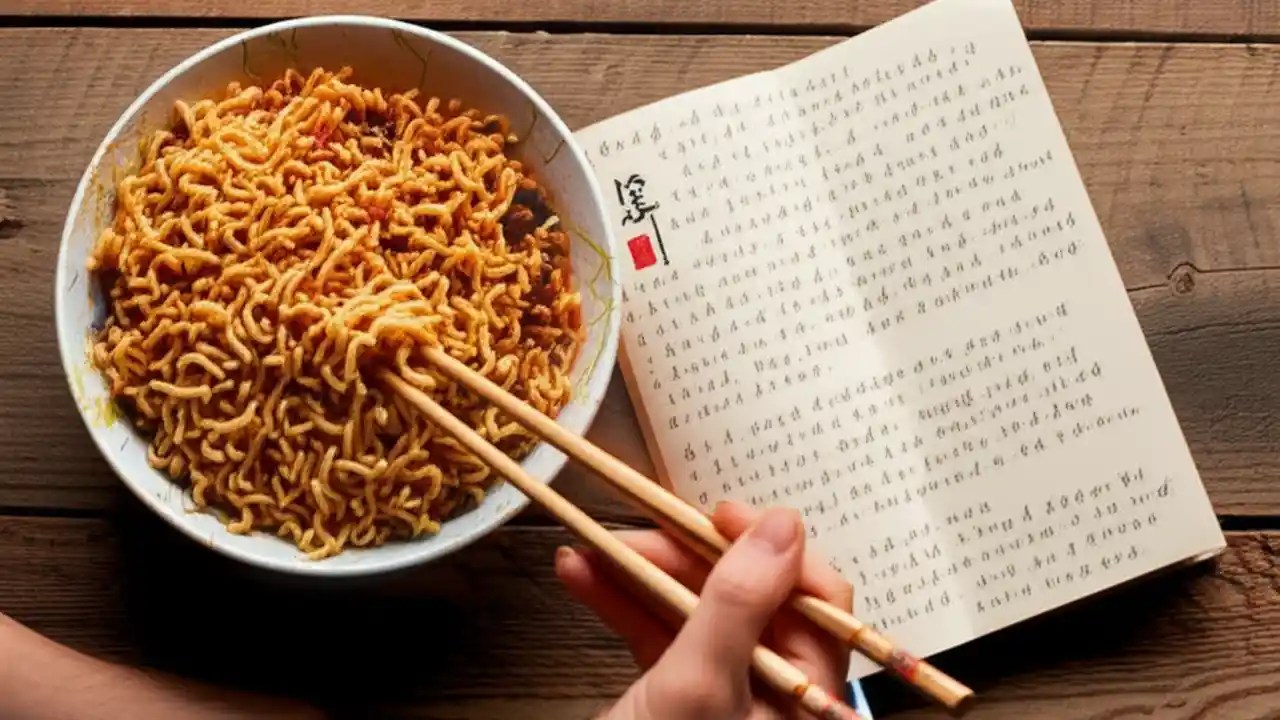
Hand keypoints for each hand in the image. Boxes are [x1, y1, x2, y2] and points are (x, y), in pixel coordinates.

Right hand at [555, 501, 851, 719]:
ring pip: (695, 609)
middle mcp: (776, 695)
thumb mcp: (697, 685)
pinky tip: (581, 575)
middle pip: (748, 596)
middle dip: (686, 557)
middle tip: (642, 531)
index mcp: (809, 700)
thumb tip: (781, 527)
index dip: (771, 550)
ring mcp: (724, 694)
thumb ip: (739, 604)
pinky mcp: (675, 697)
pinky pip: (656, 634)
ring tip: (594, 547)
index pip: (816, 601)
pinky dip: (620, 603)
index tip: (720, 515)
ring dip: (639, 572)